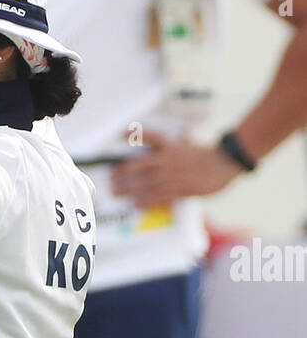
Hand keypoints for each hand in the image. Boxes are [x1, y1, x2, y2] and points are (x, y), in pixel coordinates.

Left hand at [110, 130, 239, 204]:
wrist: (225, 163)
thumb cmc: (208, 154)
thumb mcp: (191, 143)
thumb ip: (180, 142)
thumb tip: (179, 135)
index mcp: (172, 146)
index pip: (151, 137)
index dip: (136, 134)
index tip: (121, 134)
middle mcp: (169, 159)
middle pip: (141, 164)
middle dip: (124, 171)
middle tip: (111, 177)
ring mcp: (173, 174)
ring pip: (146, 182)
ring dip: (129, 188)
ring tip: (116, 192)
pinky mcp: (179, 188)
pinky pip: (158, 195)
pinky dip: (145, 200)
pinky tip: (135, 203)